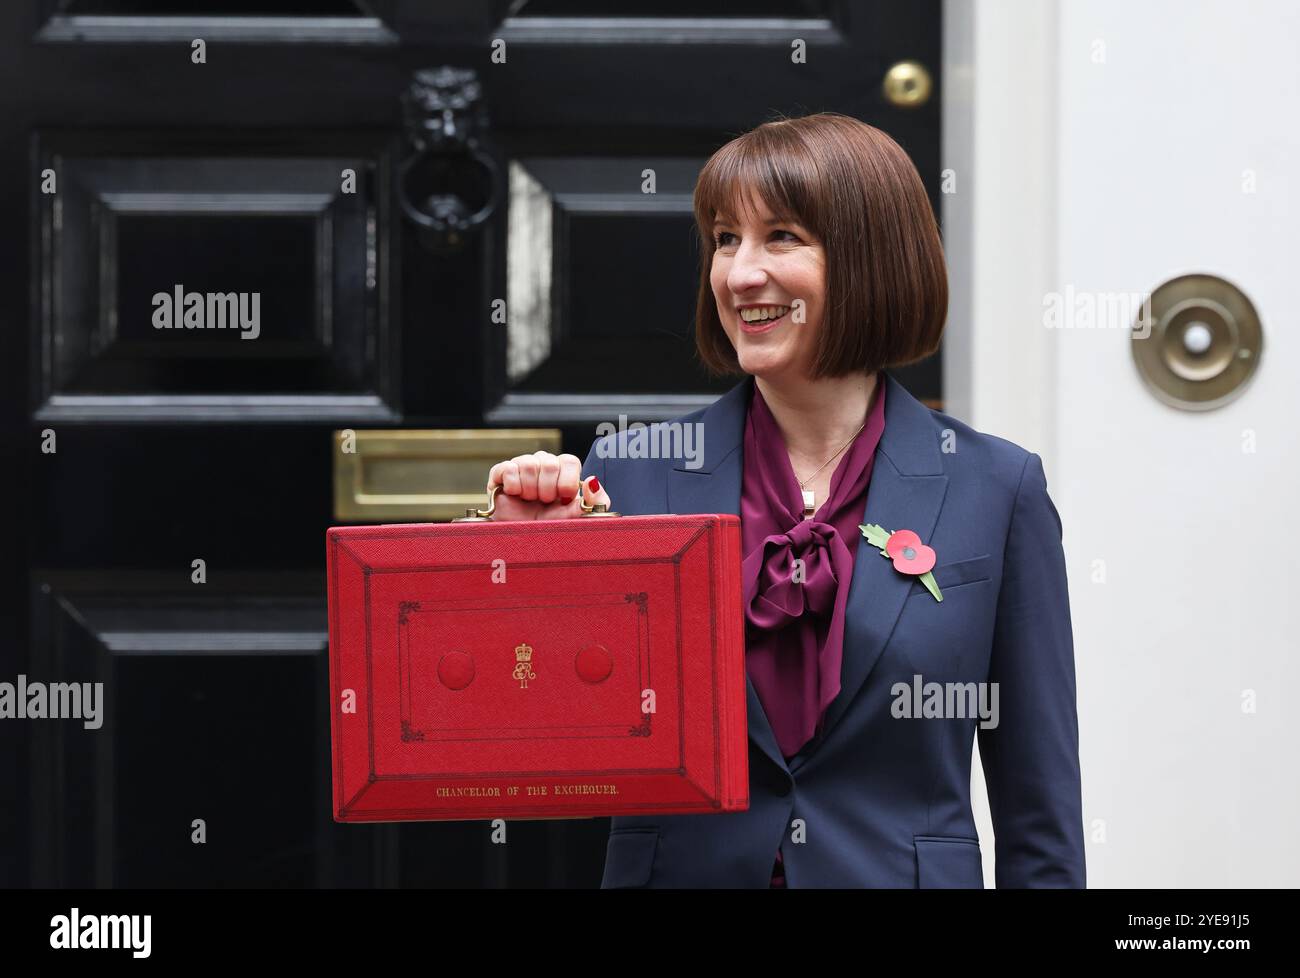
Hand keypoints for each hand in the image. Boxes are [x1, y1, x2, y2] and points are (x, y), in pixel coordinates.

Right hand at [486, 451, 611, 520]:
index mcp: (564, 471)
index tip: (563, 500)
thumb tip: (593, 481)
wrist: (521, 541)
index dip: (566, 482)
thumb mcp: (577, 518)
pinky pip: (509, 468)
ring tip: (529, 501)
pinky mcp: (501, 472)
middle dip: (547, 490)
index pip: (569, 461)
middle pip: (550, 463)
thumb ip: (594, 502)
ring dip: (530, 490)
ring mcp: (522, 466)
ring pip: (529, 464)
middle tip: (544, 503)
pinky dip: (513, 487)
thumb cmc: (550, 527)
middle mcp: (544, 464)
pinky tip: (515, 496)